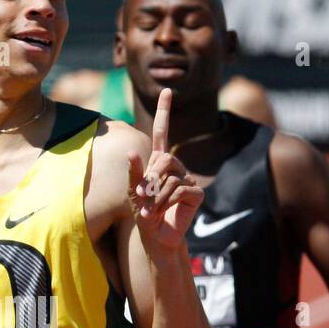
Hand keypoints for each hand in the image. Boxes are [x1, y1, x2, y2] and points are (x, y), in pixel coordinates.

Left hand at [127, 88, 202, 248]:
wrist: (156, 236)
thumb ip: (133, 173)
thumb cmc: (144, 214)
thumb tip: (131, 152)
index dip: (165, 111)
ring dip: (156, 195)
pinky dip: (167, 201)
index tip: (168, 91)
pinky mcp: (197, 193)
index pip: (162, 132)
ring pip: (171, 176)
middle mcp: (175, 167)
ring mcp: (188, 179)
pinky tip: (163, 211)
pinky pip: (180, 189)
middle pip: (165, 159)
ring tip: (150, 209)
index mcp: (158, 162)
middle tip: (143, 198)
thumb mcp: (133, 193)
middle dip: (151, 179)